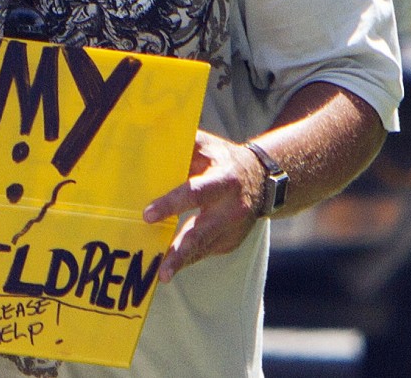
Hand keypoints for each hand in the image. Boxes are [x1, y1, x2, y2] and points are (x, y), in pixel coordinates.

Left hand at [142, 129, 264, 280]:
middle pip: (202, 232)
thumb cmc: (222, 159)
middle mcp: (231, 208)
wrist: (263, 180)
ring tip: (161, 276)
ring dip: (181, 262)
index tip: (148, 215)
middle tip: (161, 268)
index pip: (195, 193)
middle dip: (181, 250)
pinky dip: (186, 260)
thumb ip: (185, 142)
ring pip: (203, 249)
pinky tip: (168, 267)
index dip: (172, 203)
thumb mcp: (208, 145)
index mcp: (224, 180)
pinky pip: (204, 252)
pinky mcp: (230, 243)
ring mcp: (232, 229)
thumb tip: (151, 133)